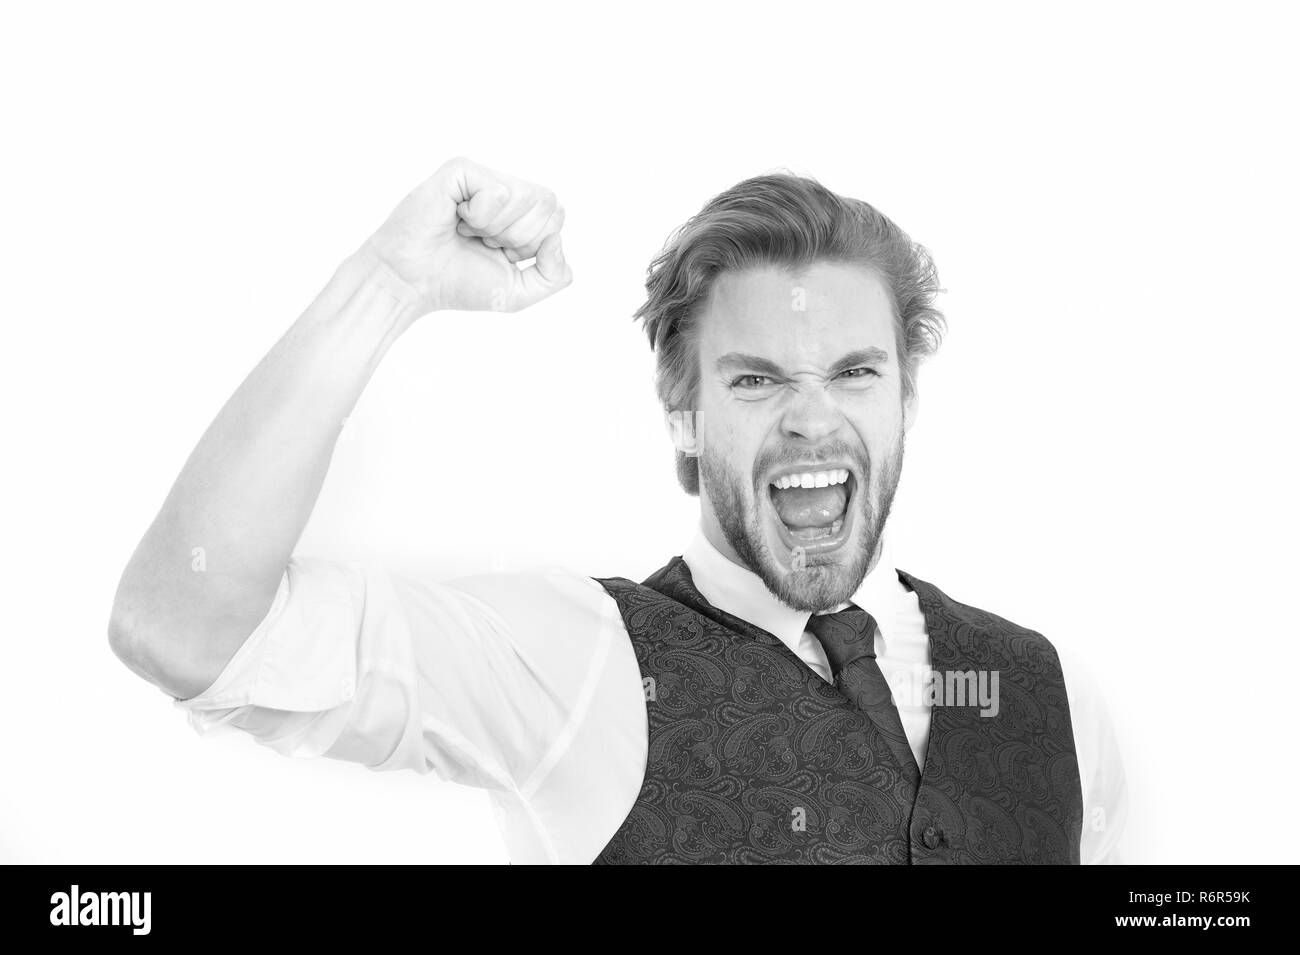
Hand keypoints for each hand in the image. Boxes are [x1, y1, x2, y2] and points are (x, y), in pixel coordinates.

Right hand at [362, 157, 572, 314]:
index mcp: (521, 214)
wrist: (411, 283)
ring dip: (496, 228)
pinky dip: (479, 217)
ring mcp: (483, 177)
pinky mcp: (461, 171)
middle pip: (548, 203)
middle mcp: (505, 190)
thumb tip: (557, 240)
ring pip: (525, 196)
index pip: (557, 216)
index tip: (499, 253)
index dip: (532, 244)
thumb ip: (553, 276)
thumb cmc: (457, 284)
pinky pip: (498, 192)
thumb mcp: (518, 292)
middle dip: (518, 236)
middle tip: (483, 241)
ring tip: (467, 230)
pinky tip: (455, 219)